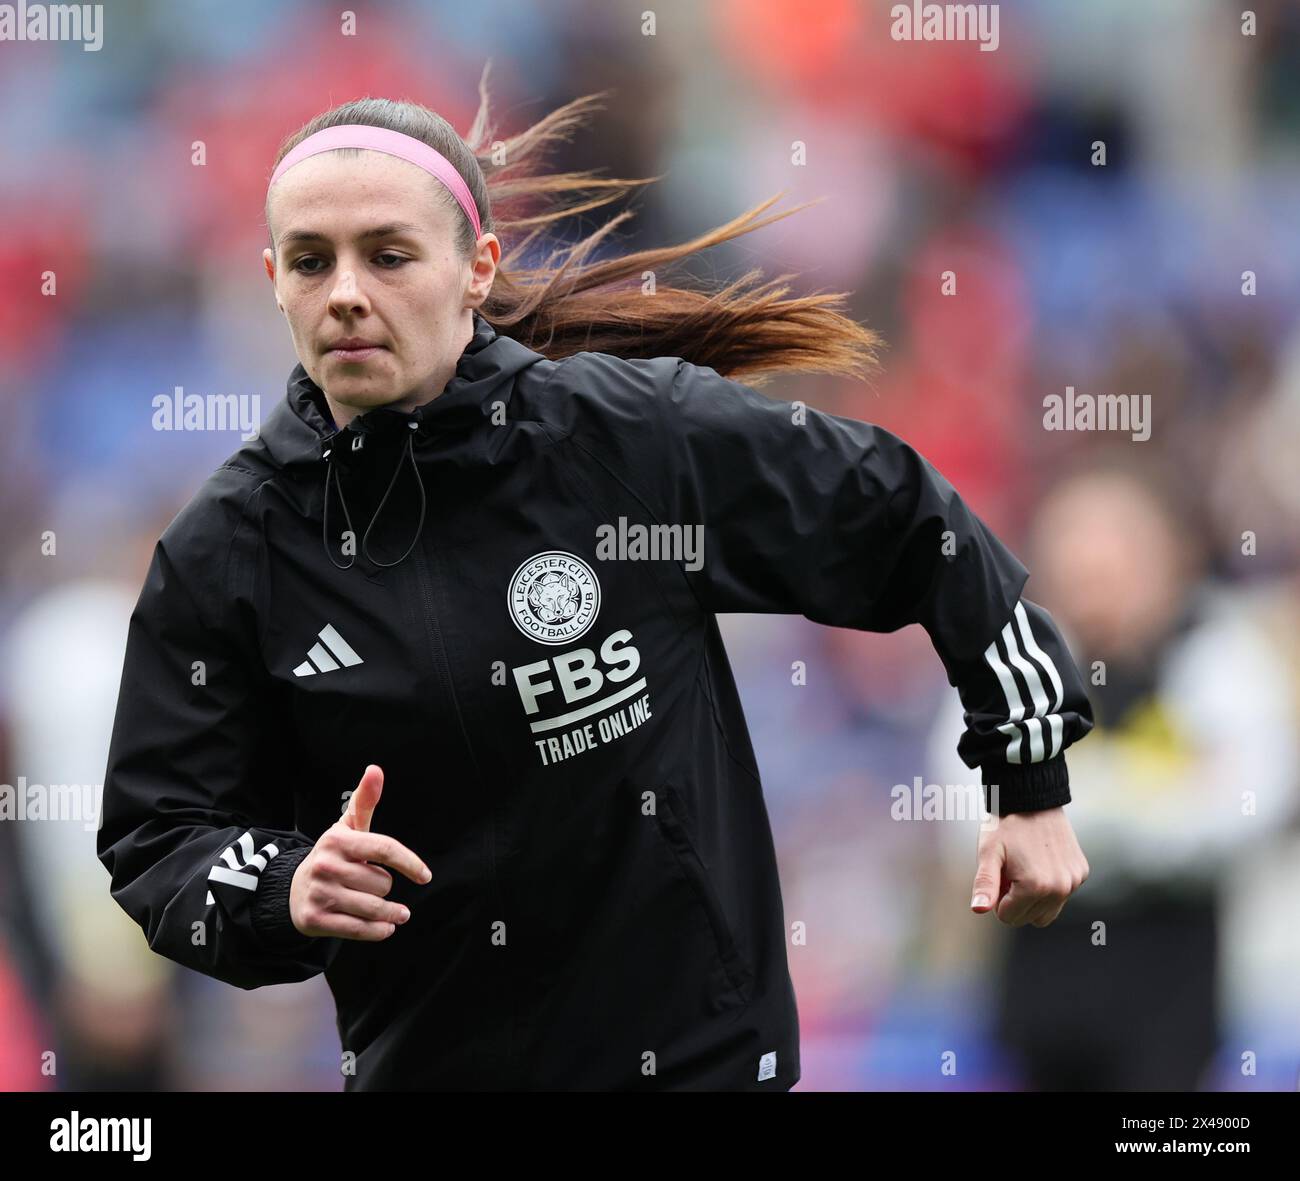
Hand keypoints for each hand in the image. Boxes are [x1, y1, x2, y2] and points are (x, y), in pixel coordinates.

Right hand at [289, 764, 431, 940]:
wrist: (293, 889)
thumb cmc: (333, 855)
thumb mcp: (347, 828)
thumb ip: (365, 801)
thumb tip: (375, 770)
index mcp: (337, 840)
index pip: (384, 849)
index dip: (410, 863)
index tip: (425, 875)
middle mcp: (326, 865)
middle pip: (383, 882)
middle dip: (385, 886)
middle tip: (370, 883)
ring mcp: (320, 894)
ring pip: (375, 907)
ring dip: (389, 912)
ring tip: (392, 911)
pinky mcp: (316, 920)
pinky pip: (361, 930)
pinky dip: (379, 930)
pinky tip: (386, 926)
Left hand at [970, 806, 1088, 926]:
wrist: (1034, 799)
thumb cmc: (1006, 826)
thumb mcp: (989, 853)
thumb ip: (985, 884)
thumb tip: (978, 909)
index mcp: (1035, 887)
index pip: (1008, 917)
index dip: (998, 897)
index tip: (1000, 874)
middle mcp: (1060, 889)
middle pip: (1029, 918)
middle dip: (1015, 900)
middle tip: (1011, 870)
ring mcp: (1074, 881)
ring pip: (1047, 912)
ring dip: (1033, 898)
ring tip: (1025, 868)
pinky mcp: (1082, 872)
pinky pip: (1062, 895)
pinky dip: (1050, 887)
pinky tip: (1041, 861)